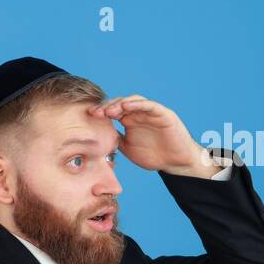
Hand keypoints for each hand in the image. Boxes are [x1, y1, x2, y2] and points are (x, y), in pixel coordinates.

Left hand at [88, 95, 213, 176]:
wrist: (175, 162)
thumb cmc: (153, 156)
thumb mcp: (127, 148)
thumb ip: (115, 140)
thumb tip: (95, 139)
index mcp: (129, 121)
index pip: (112, 111)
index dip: (101, 111)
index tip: (89, 115)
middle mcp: (138, 114)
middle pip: (120, 103)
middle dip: (107, 106)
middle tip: (96, 112)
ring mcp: (150, 112)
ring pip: (133, 101)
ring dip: (120, 104)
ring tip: (109, 110)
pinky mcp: (162, 113)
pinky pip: (149, 105)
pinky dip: (137, 104)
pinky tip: (126, 107)